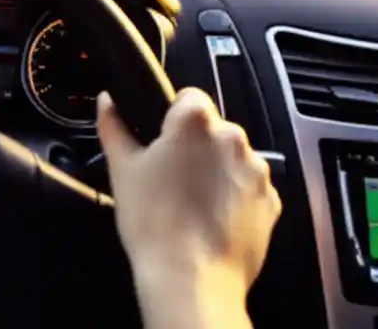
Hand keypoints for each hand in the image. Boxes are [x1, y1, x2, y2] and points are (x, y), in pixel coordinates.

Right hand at [98, 88, 280, 328]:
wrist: (191, 280)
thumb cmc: (153, 223)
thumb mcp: (122, 171)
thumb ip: (114, 127)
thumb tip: (107, 102)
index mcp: (196, 121)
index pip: (187, 97)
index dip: (170, 119)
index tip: (160, 145)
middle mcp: (233, 138)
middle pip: (212, 130)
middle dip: (195, 148)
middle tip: (170, 180)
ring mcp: (257, 171)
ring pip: (232, 160)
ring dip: (216, 172)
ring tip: (191, 205)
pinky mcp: (271, 202)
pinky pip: (249, 189)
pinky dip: (234, 198)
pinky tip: (211, 221)